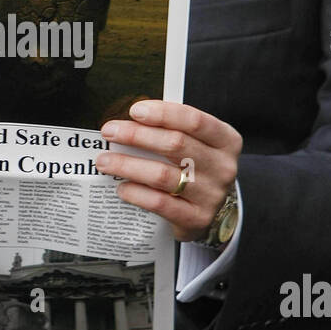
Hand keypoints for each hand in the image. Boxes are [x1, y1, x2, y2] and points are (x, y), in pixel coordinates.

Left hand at [96, 100, 241, 242]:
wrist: (210, 211)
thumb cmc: (196, 168)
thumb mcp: (195, 145)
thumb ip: (171, 130)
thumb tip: (129, 120)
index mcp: (226, 140)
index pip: (194, 120)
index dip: (163, 113)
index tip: (135, 111)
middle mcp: (223, 167)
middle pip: (175, 145)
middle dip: (136, 135)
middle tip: (109, 132)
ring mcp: (211, 195)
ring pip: (162, 175)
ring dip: (127, 165)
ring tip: (104, 161)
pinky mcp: (196, 219)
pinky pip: (159, 203)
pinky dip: (136, 193)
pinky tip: (121, 187)